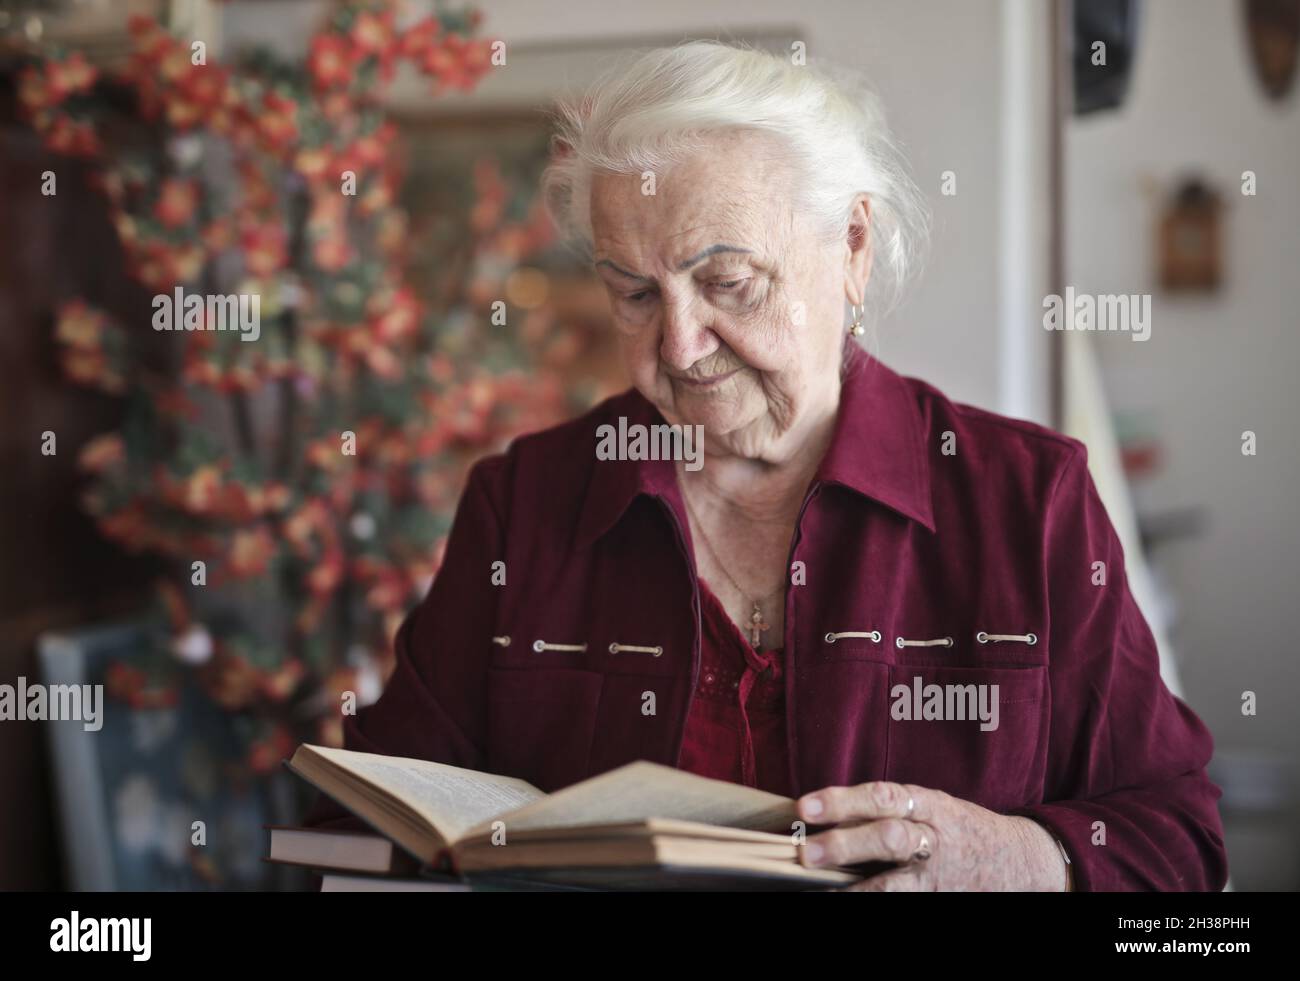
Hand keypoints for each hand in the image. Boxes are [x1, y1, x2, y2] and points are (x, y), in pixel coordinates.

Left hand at [796, 781, 1068, 890]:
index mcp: (929, 805)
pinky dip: (872, 902)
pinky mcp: (937, 899)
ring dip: (855, 890)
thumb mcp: (932, 807)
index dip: (843, 800)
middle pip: (888, 837)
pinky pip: (902, 903)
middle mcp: (933, 839)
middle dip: (846, 844)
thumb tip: (827, 814)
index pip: (882, 797)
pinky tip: (846, 902)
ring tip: (822, 893)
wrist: (1021, 863)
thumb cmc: (960, 828)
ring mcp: (937, 877)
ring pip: (895, 884)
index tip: (806, 805)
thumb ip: (887, 810)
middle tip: (808, 852)